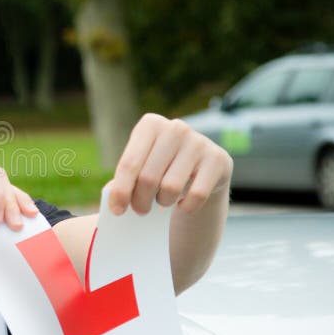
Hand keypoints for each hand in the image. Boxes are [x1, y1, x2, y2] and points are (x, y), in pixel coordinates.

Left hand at [106, 113, 233, 215]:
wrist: (200, 168)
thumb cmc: (161, 167)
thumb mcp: (140, 165)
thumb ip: (125, 179)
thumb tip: (114, 200)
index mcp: (150, 124)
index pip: (129, 164)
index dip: (121, 191)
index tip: (117, 211)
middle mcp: (176, 128)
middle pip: (148, 178)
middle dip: (140, 201)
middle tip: (140, 210)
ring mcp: (199, 142)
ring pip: (171, 188)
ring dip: (162, 202)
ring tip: (162, 200)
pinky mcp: (219, 160)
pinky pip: (196, 196)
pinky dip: (186, 206)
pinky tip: (183, 201)